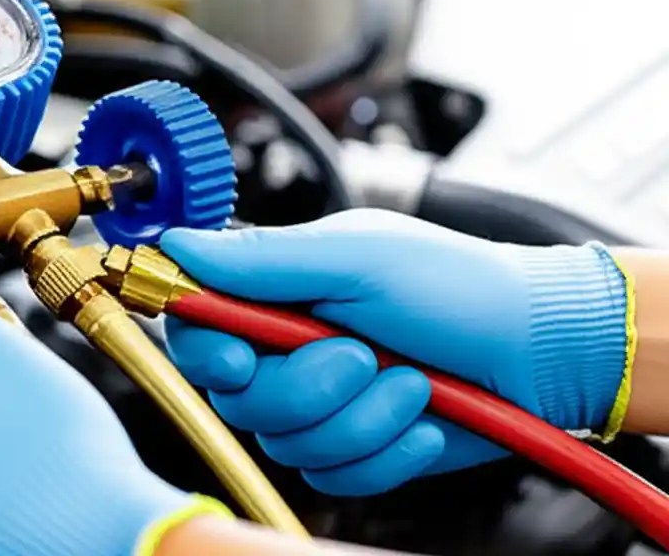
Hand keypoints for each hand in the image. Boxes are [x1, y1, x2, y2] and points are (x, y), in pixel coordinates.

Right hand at [160, 209, 629, 495]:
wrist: (539, 350)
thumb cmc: (458, 286)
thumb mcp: (356, 257)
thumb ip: (261, 259)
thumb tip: (176, 243)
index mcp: (277, 290)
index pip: (197, 327)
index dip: (208, 351)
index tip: (243, 358)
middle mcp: (288, 348)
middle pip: (238, 398)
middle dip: (304, 387)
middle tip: (361, 355)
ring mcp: (320, 402)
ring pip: (287, 442)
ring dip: (357, 418)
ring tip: (411, 383)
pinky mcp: (354, 446)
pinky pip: (334, 474)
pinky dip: (384, 450)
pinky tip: (422, 418)